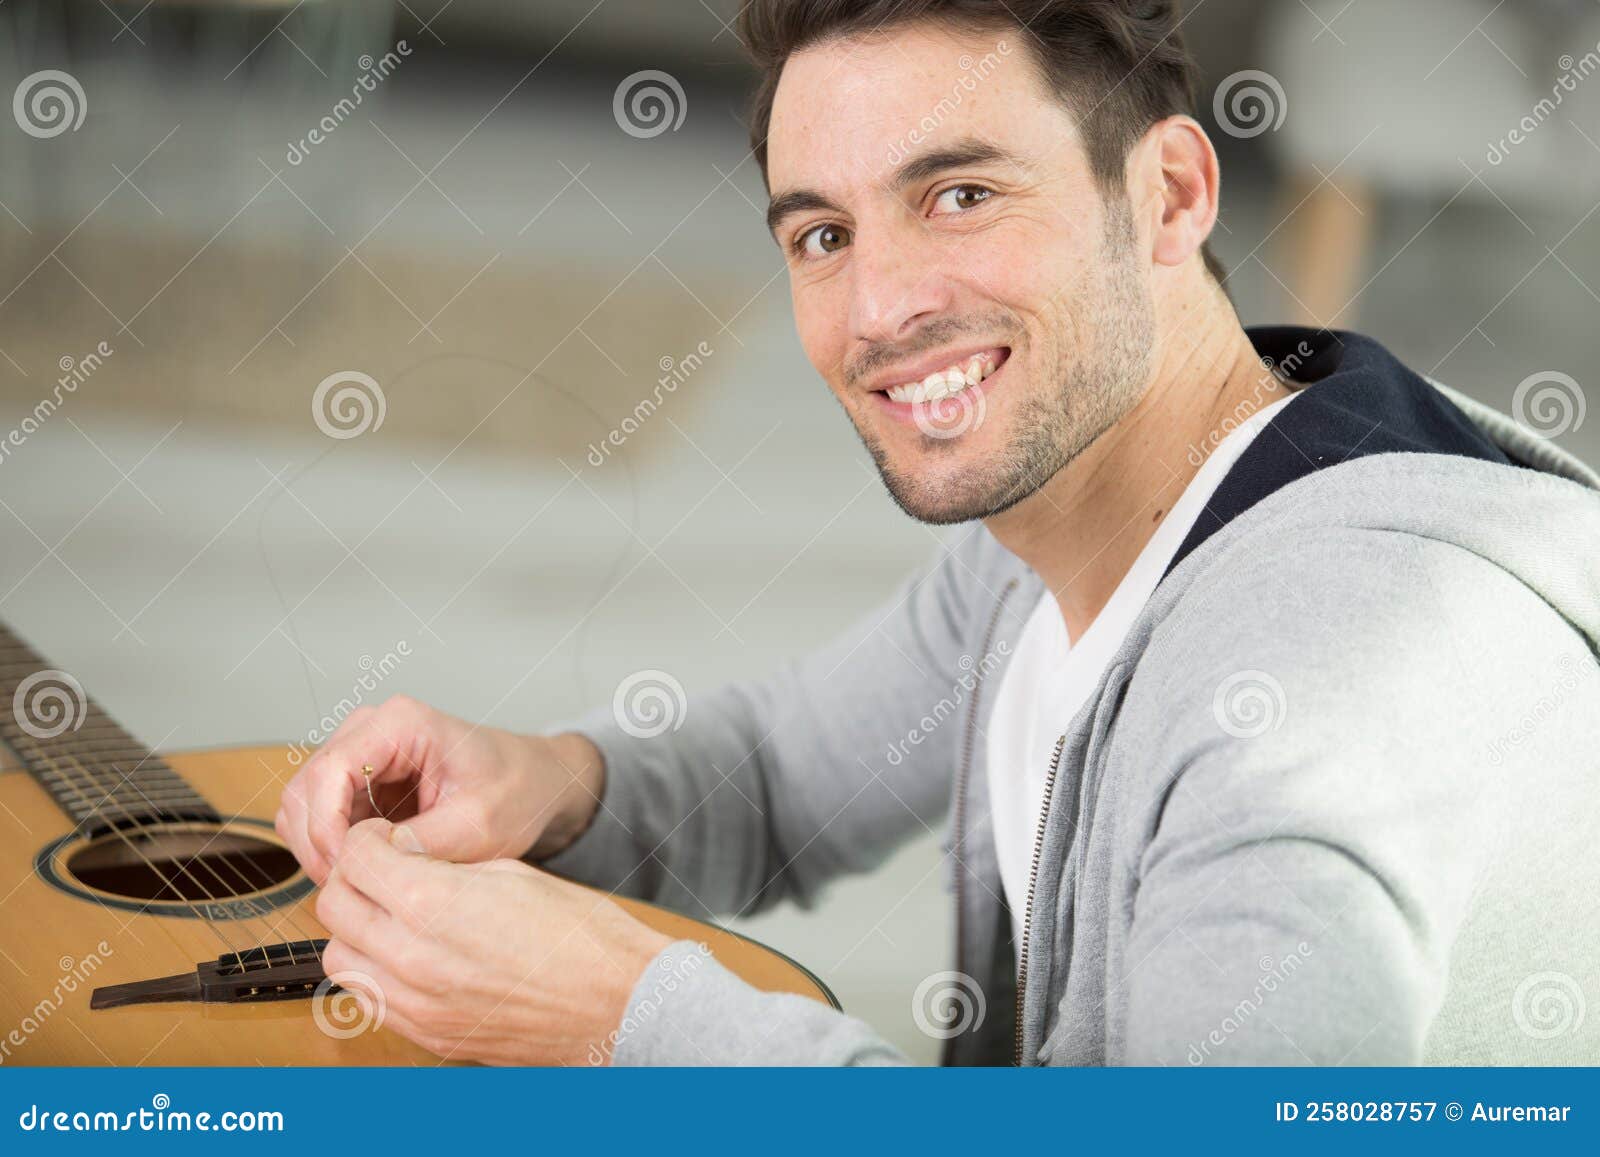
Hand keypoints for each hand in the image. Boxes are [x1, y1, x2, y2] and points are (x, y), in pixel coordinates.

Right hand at [275, 695, 602, 884]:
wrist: (533, 786)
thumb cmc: (516, 790)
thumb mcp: (482, 822)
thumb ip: (428, 840)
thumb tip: (374, 861)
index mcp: (400, 724)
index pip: (330, 771)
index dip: (326, 827)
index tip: (346, 870)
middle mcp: (370, 731)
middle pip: (305, 789)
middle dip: (319, 844)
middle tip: (351, 886)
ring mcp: (360, 755)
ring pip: (303, 807)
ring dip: (319, 850)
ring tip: (362, 880)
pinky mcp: (358, 784)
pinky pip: (319, 819)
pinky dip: (330, 850)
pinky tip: (365, 871)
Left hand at [315, 819, 672, 1064]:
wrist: (618, 1003)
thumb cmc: (582, 937)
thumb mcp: (511, 872)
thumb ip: (445, 866)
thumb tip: (406, 860)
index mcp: (435, 904)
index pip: (356, 858)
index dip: (367, 839)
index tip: (382, 838)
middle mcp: (414, 958)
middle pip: (334, 908)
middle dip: (352, 879)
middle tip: (381, 870)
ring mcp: (417, 1004)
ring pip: (340, 958)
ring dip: (356, 930)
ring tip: (393, 916)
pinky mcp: (428, 1035)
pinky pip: (369, 1000)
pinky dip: (375, 972)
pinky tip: (409, 956)